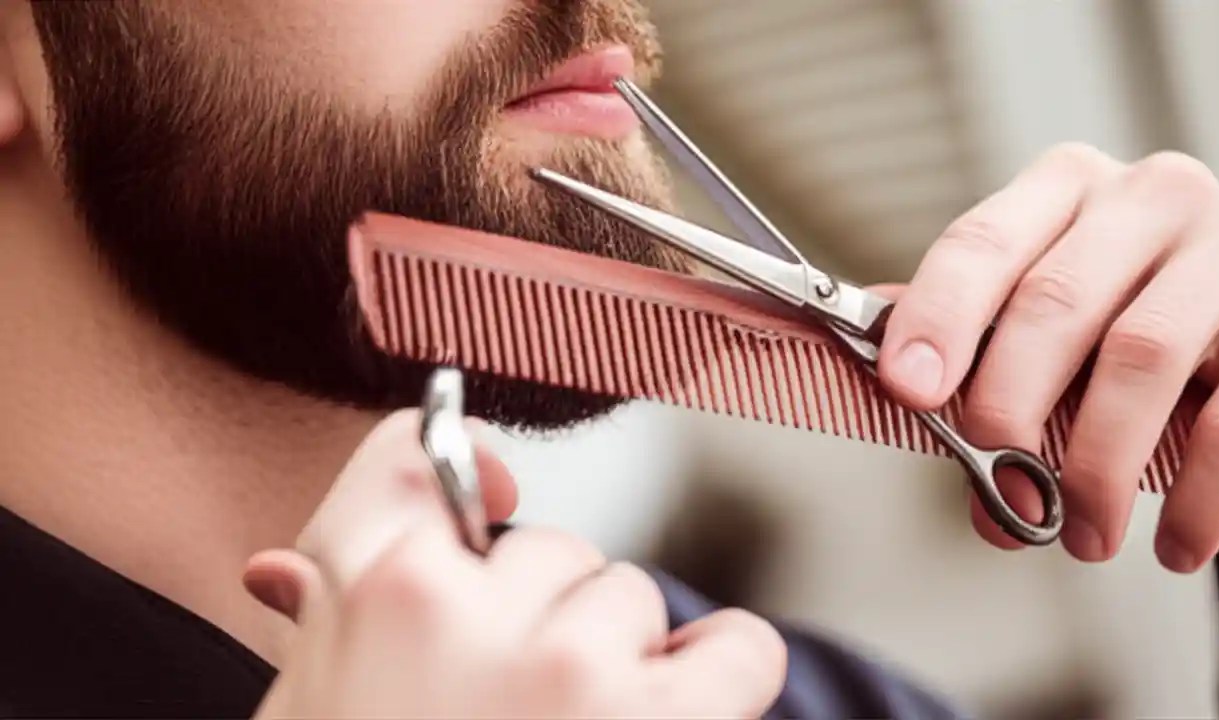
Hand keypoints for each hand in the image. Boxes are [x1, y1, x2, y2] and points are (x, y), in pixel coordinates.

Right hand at [241, 410, 785, 718]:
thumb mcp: (308, 710)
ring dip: (615, 662)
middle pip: (552, 548)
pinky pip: (737, 647)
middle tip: (505, 710)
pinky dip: (719, 680)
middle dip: (540, 617)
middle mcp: (461, 604)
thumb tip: (291, 572)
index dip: (458, 467)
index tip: (487, 498)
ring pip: (632, 598)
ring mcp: (563, 662)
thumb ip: (320, 623)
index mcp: (363, 589)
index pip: (414, 454)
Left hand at [875, 144, 1218, 572]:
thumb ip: (963, 326)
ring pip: (1143, 357)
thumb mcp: (1041, 309)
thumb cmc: (1119, 324)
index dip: (937, 317)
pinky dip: (1194, 498)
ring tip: (1081, 537)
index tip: (907, 390)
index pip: (981, 243)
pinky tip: (1170, 546)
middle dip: (1008, 408)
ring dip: (1097, 467)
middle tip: (996, 490)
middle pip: (1053, 301)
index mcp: (1065, 189)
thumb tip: (861, 359)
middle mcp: (1150, 198)